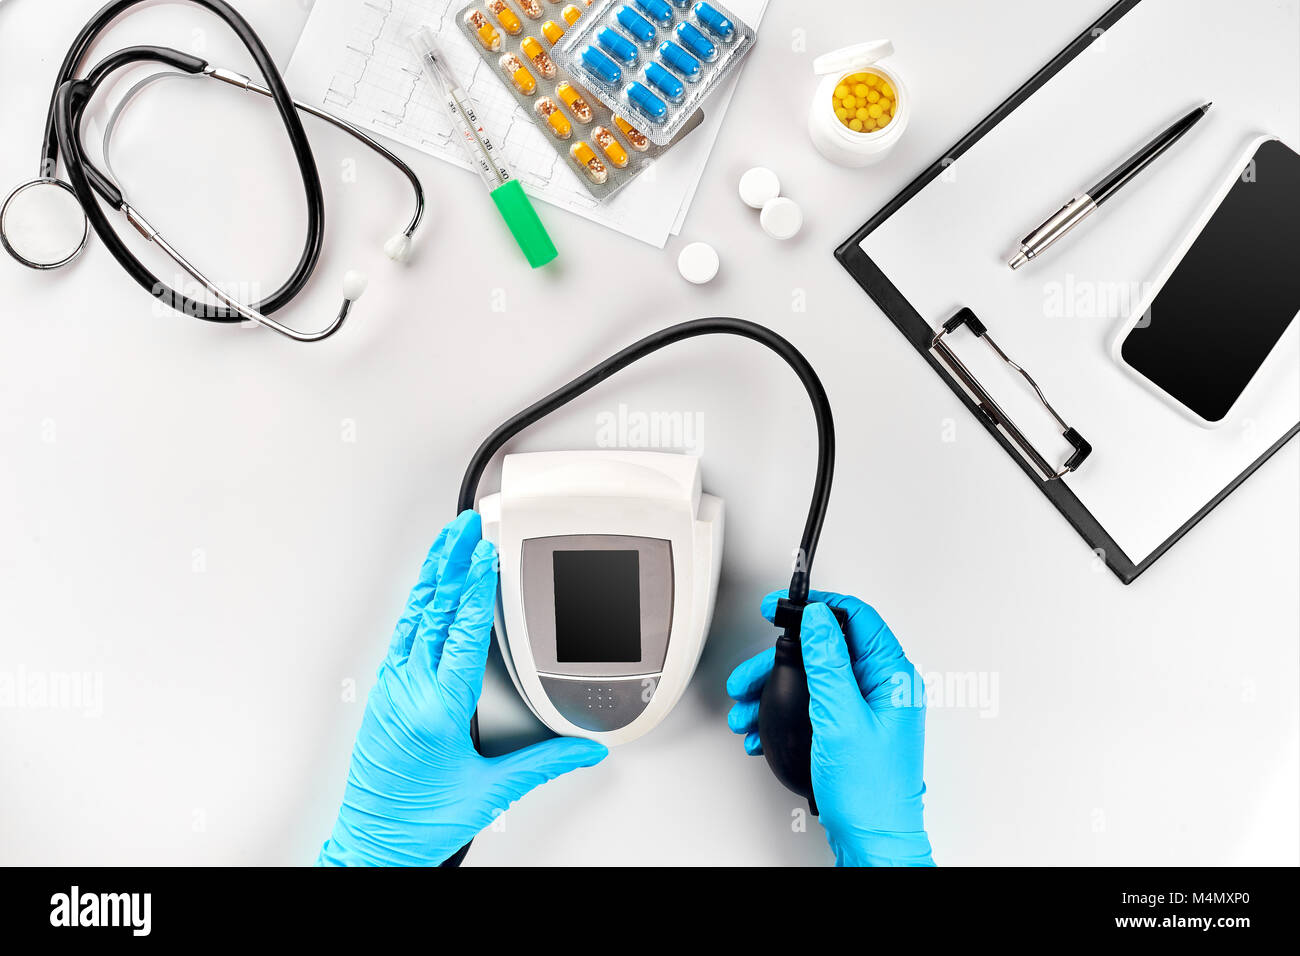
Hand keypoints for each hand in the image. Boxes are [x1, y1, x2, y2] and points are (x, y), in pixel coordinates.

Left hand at [318, 511, 608, 865]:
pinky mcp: (382, 696)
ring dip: (431, 576)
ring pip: (412, 617)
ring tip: (445, 542)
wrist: (371, 848)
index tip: (486, 552)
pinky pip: (401, 637)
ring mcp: (390, 689)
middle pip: (432, 609)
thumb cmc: (418, 824)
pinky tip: (426, 593)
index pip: (461, 631)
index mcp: (438, 707)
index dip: (475, 586)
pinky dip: (417, 606)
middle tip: (465, 526)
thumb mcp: (491, 793)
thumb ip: (545, 764)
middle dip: (452, 562)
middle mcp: (408, 690)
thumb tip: (584, 750)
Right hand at [726, 589, 933, 866]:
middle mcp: (883, 689)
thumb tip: (819, 619)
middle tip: (751, 672)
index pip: (857, 619)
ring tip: (747, 706)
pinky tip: (762, 728)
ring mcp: (867, 710)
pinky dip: (784, 714)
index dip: (819, 608)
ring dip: (775, 690)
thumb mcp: (840, 718)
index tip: (787, 607)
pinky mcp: (851, 730)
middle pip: (826, 650)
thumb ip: (828, 663)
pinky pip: (813, 707)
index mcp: (892, 677)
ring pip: (813, 680)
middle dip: (780, 661)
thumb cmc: (870, 792)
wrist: (872, 842)